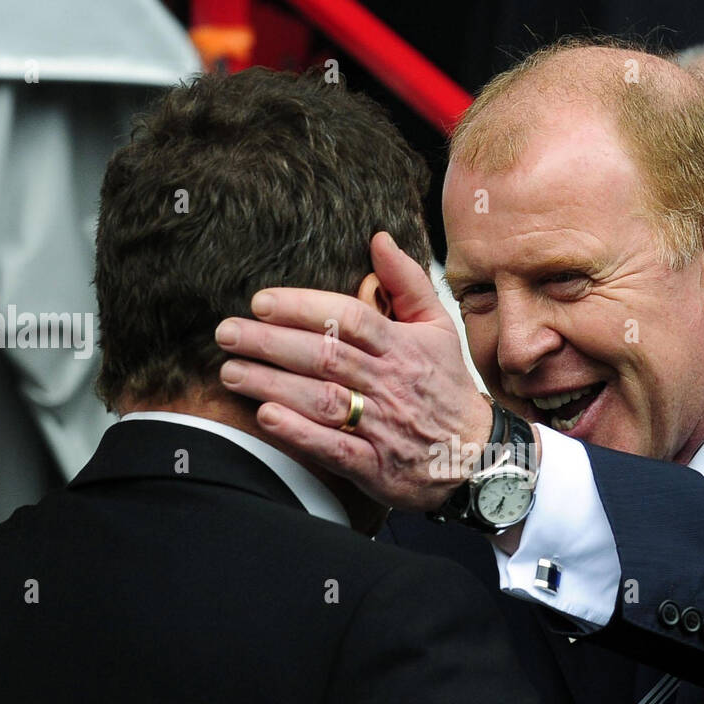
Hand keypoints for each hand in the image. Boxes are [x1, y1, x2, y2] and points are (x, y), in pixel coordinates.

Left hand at [216, 231, 496, 512]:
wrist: (477, 454)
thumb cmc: (446, 385)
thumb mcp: (438, 328)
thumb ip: (407, 282)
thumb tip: (379, 238)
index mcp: (402, 347)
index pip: (349, 318)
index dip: (303, 307)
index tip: (260, 301)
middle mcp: (390, 384)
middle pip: (325, 356)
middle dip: (270, 343)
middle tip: (226, 333)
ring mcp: (383, 426)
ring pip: (321, 400)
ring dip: (272, 385)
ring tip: (230, 372)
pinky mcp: (376, 466)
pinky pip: (333, 448)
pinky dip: (298, 432)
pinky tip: (266, 417)